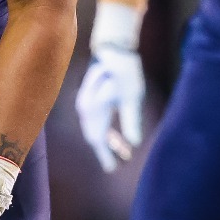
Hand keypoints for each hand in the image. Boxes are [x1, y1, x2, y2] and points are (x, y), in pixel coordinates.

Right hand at [75, 48, 144, 172]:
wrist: (113, 50)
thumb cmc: (125, 72)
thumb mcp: (133, 97)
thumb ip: (131, 121)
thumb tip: (134, 143)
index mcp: (93, 108)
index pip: (97, 138)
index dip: (104, 155)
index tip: (111, 169)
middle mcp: (84, 108)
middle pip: (94, 136)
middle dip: (108, 150)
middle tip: (123, 161)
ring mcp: (85, 105)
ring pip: (95, 130)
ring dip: (108, 142)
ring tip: (125, 152)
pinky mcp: (90, 101)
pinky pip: (96, 122)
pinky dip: (106, 131)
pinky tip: (117, 138)